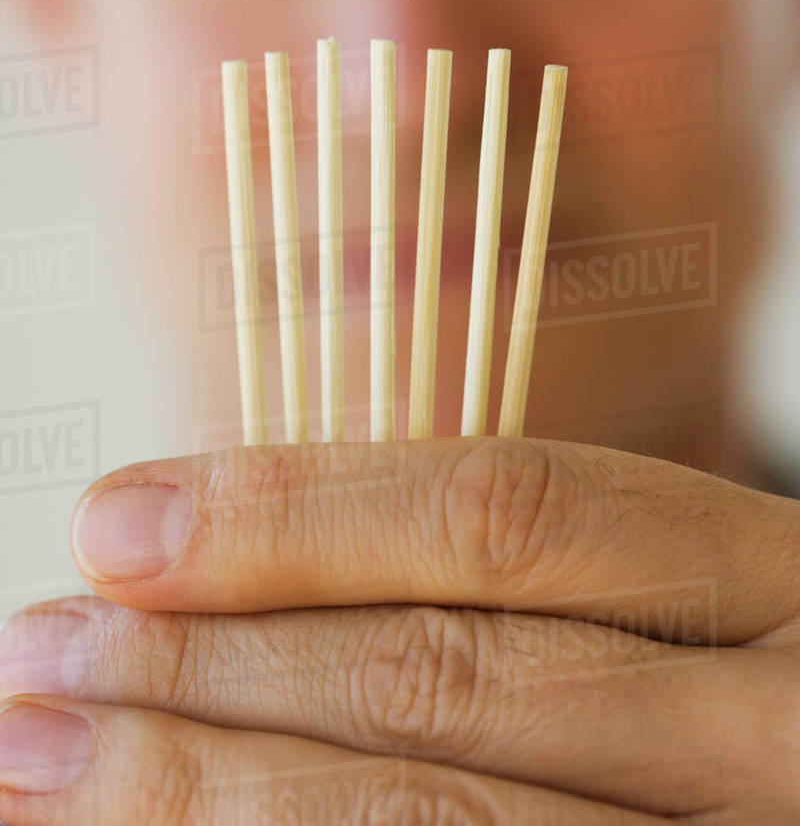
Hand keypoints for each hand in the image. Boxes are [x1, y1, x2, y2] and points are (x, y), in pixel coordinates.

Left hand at [0, 438, 797, 822]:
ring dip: (212, 797)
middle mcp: (777, 732)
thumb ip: (526, 589)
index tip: (118, 521)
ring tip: (49, 769)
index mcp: (771, 580)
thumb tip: (248, 567)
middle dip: (215, 669)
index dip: (294, 511)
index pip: (505, 512)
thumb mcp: (693, 611)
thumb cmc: (765, 709)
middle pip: (447, 678)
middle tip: (39, 659)